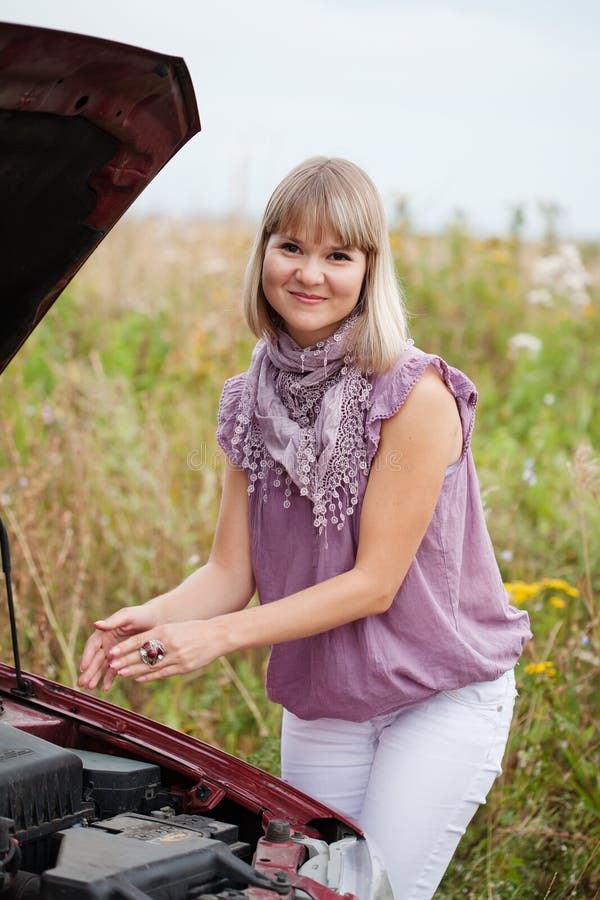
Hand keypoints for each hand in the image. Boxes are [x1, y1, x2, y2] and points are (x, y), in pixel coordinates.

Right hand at [78, 604, 158, 690]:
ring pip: (102, 666)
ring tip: (90, 688)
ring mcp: (115, 652)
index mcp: (105, 632)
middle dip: (88, 671)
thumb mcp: (127, 616)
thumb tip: (95, 624)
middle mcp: (107, 643)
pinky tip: (105, 688)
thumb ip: (112, 622)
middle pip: (95, 659)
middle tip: (81, 684)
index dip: (87, 656)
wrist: (158, 620)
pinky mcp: (123, 659)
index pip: (92, 646)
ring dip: (96, 677)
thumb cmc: (141, 615)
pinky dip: (109, 679)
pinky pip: (114, 670)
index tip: (83, 667)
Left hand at [106, 619, 226, 683]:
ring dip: (134, 670)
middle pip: (142, 654)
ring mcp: (177, 657)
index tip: (112, 652)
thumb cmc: (194, 629)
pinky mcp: (184, 667)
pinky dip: (149, 677)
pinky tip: (139, 679)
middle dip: (125, 660)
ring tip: (121, 673)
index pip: (140, 640)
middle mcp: (169, 644)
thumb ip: (158, 635)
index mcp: (166, 631)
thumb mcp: (175, 627)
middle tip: (111, 665)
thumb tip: (139, 643)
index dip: (125, 647)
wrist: (217, 635)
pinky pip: (162, 673)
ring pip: (150, 666)